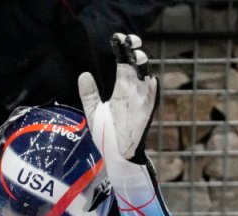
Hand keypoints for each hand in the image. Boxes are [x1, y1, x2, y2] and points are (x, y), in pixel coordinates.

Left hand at [77, 33, 157, 162]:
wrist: (115, 155)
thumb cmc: (107, 135)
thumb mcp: (93, 112)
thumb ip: (89, 94)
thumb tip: (84, 74)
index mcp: (121, 89)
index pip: (123, 63)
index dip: (122, 50)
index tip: (118, 37)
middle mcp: (132, 92)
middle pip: (137, 66)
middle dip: (136, 52)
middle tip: (131, 41)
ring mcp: (140, 102)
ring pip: (146, 79)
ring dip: (143, 67)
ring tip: (137, 57)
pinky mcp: (145, 114)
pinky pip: (152, 100)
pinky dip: (153, 90)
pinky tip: (151, 79)